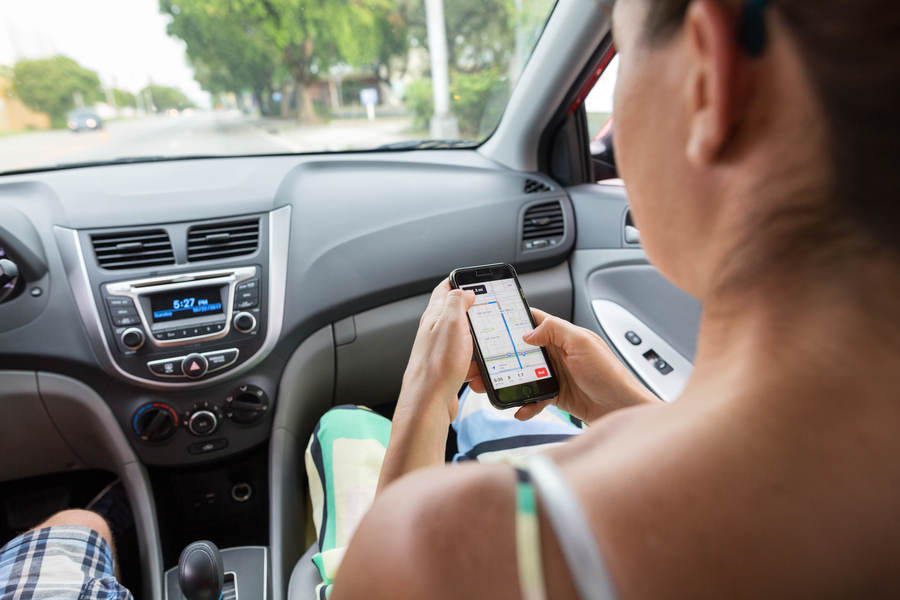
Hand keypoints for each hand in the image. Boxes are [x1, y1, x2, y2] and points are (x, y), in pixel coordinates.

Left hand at [400, 279, 477, 420]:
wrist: (428, 404)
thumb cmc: (437, 366)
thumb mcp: (450, 323)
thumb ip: (456, 302)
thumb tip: (464, 291)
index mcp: (433, 317)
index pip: (444, 290)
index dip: (458, 281)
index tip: (473, 278)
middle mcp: (434, 332)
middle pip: (455, 314)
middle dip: (474, 311)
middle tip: (489, 309)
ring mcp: (440, 351)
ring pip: (464, 338)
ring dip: (478, 339)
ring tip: (489, 342)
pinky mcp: (447, 369)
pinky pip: (466, 359)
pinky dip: (476, 360)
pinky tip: (481, 365)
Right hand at [469, 309, 657, 422]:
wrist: (622, 408)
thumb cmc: (610, 375)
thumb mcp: (583, 344)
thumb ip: (555, 331)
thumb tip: (528, 332)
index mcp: (562, 335)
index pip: (532, 321)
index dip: (511, 320)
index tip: (488, 323)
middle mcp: (556, 353)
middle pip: (519, 351)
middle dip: (497, 358)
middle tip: (478, 364)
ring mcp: (555, 374)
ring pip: (521, 375)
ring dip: (504, 382)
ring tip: (489, 388)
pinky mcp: (556, 395)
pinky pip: (533, 397)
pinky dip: (524, 404)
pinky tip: (519, 410)